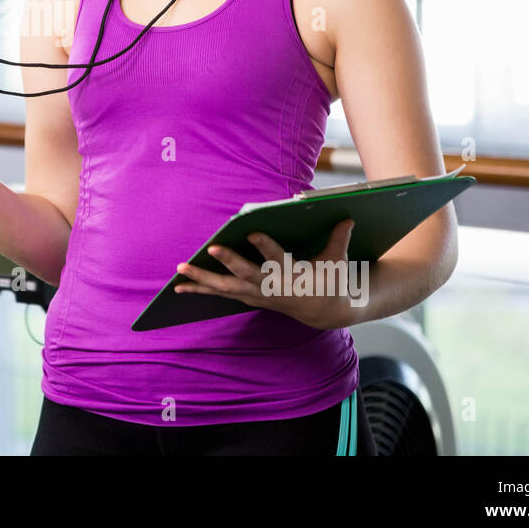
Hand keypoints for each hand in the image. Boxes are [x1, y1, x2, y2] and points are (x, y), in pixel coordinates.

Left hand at [173, 217, 357, 329]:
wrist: (325, 310)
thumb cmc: (329, 278)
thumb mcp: (337, 260)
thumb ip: (339, 238)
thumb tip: (348, 217)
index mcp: (293, 276)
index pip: (277, 259)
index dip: (265, 247)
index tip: (252, 232)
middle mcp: (272, 287)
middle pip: (246, 274)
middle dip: (229, 261)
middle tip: (211, 248)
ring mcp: (257, 295)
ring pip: (226, 288)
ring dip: (202, 280)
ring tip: (180, 270)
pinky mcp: (248, 297)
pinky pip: (221, 294)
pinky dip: (200, 290)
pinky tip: (180, 286)